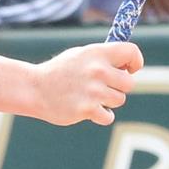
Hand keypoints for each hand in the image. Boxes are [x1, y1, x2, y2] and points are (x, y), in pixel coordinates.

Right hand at [28, 41, 143, 126]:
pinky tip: (87, 109)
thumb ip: (102, 58)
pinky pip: (108, 116)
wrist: (34, 88)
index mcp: (97, 53)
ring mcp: (93, 91)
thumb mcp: (80, 55)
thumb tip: (128, 65)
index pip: (131, 52)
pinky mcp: (87, 109)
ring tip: (90, 97)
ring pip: (119, 100)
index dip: (135, 62)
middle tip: (103, 87)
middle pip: (129, 83)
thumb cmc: (59, 72)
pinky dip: (100, 115)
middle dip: (119, 87)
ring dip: (108, 101)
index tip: (129, 69)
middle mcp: (97, 70)